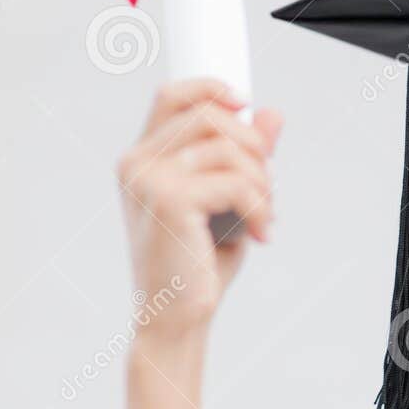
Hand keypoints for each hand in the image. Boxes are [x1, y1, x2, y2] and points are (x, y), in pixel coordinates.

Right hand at [117, 78, 283, 340]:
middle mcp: (137, 163)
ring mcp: (149, 179)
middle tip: (267, 189)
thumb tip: (272, 114)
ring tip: (264, 217)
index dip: (212, 89)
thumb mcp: (224, 202)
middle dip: (254, 147)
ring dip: (263, 184)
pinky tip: (259, 234)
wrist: (173, 319)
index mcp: (141, 160)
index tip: (246, 106)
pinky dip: (260, 207)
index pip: (173, 95)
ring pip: (230, 149)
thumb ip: (242, 158)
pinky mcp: (170, 200)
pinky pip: (237, 182)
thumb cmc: (195, 264)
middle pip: (211, 115)